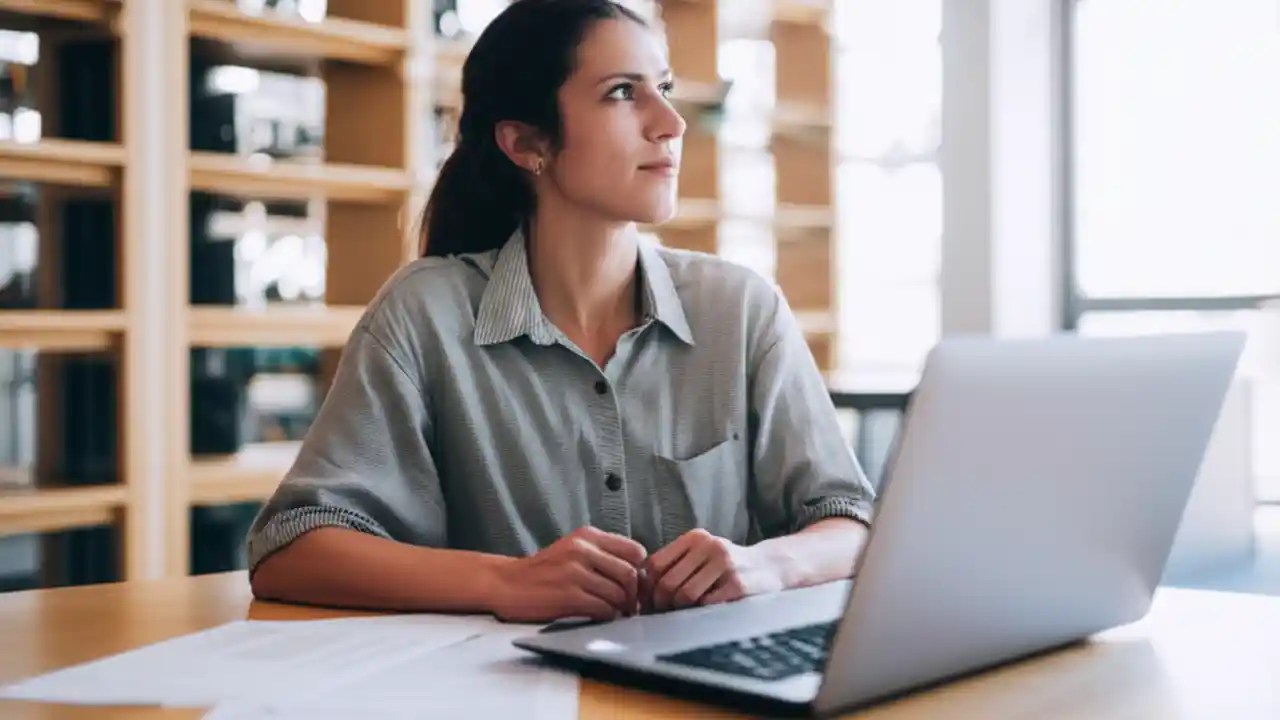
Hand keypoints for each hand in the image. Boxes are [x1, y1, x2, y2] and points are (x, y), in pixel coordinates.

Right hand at [486, 526, 646, 622]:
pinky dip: (608, 616)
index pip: (635, 550)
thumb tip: (638, 576)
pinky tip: (600, 617)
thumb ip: (602, 555)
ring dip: (621, 608)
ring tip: (615, 613)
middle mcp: (582, 550)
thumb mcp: (572, 550)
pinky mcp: (569, 596)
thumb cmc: (543, 571)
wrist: (506, 584)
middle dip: (635, 595)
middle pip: (630, 574)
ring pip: (618, 594)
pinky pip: (604, 609)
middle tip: (631, 606)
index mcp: (587, 536)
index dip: (641, 571)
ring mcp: (575, 573)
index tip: (636, 585)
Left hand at [642, 529, 784, 612]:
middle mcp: (709, 546)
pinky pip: (706, 605)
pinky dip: (701, 613)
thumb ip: (675, 564)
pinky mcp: (738, 584)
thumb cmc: (729, 566)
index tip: (649, 600)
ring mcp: (725, 564)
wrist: (771, 567)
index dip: (647, 587)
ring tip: (685, 612)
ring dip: (680, 610)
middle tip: (664, 612)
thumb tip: (641, 588)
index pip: (655, 563)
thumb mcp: (702, 554)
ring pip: (685, 595)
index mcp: (695, 538)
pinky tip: (706, 612)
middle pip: (667, 582)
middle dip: (661, 603)